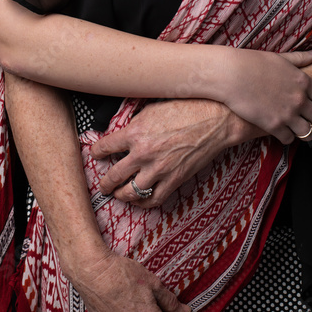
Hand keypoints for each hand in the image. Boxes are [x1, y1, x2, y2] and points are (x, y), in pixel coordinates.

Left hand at [92, 99, 255, 207]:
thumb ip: (136, 123)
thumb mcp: (153, 108)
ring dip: (121, 195)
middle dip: (105, 182)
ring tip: (118, 194)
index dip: (97, 152)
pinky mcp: (174, 180)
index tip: (97, 154)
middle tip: (102, 184)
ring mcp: (159, 169)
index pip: (105, 147)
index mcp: (135, 132)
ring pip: (130, 192)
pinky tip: (140, 200)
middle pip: (114, 175)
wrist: (215, 120)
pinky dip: (143, 203)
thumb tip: (124, 132)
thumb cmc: (186, 108)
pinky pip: (153, 199)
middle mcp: (143, 153)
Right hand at [223, 49, 311, 142]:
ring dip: (306, 133)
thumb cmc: (252, 62)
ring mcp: (287, 114)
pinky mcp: (273, 126)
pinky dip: (288, 137)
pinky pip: (290, 139)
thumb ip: (300, 59)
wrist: (230, 74)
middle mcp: (300, 100)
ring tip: (300, 130)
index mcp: (304, 82)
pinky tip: (283, 132)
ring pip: (309, 133)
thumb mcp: (280, 58)